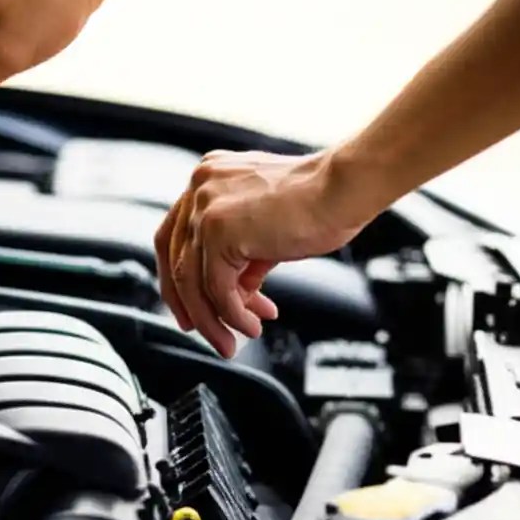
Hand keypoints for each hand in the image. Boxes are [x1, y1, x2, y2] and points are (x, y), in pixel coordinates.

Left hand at [154, 149, 370, 357]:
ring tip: (234, 341)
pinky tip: (251, 326)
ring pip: (191, 280)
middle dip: (189, 304)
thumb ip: (243, 256)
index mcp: (207, 178)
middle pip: (174, 258)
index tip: (192, 306)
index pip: (174, 235)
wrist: (346, 187)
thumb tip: (236, 292)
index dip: (178, 277)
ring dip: (212, 319)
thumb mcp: (266, 228)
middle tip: (207, 331)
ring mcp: (205, 208)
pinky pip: (216, 287)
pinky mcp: (219, 231)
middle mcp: (198, 187)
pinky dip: (231, 314)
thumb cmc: (320, 200)